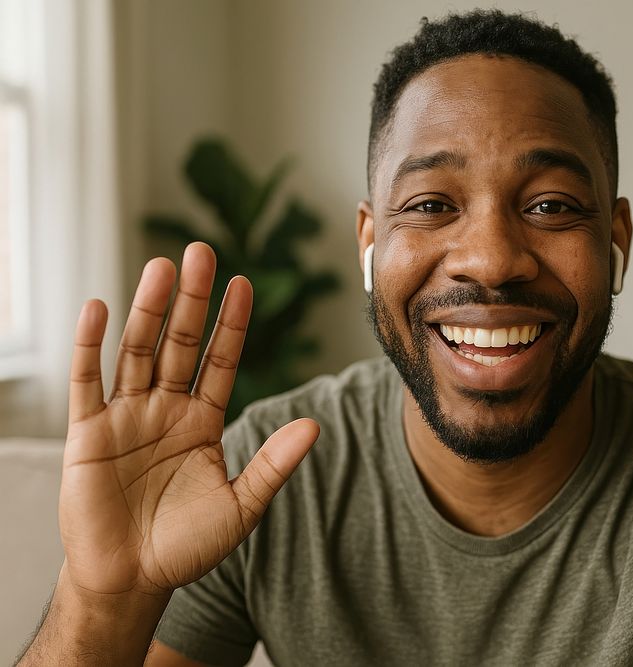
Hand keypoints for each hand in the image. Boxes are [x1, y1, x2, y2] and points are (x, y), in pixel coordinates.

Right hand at [59, 242, 317, 597]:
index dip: (231, 324)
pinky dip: (89, 346)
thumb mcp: (240, 505)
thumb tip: (315, 426)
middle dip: (191, 300)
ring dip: (148, 310)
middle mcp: (165, 409)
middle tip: (201, 252)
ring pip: (137, 351)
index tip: (243, 284)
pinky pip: (88, 382)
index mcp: (203, 421)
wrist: (132, 581)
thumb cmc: (187, 546)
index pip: (220, 360)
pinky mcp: (88, 433)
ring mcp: (126, 417)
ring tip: (162, 268)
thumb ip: (273, 465)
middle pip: (180, 343)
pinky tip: (97, 308)